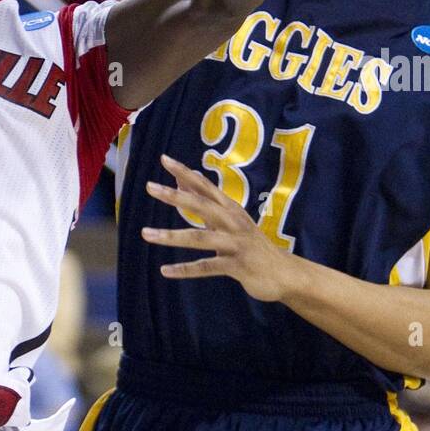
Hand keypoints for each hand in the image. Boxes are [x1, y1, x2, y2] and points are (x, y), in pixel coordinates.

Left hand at [142, 155, 291, 302]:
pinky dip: (185, 269)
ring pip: (199, 238)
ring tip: (146, 234)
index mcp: (229, 208)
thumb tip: (183, 176)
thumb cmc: (250, 243)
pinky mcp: (237, 266)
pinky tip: (164, 270)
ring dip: (171, 236)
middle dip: (175, 196)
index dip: (185, 172)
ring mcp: (235, 244)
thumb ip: (206, 201)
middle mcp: (232, 221)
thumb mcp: (230, 219)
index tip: (164, 159)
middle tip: (150, 187)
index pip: (204, 185)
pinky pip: (207, 266)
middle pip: (201, 204)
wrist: (283, 272)